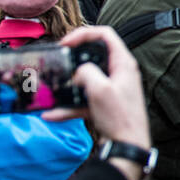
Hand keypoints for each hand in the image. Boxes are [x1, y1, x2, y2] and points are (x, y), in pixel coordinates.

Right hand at [42, 26, 150, 152]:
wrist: (127, 147)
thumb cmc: (120, 118)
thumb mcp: (99, 89)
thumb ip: (86, 72)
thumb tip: (79, 72)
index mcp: (123, 64)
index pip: (106, 34)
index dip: (84, 33)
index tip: (66, 42)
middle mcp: (119, 73)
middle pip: (94, 55)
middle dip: (74, 57)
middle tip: (59, 59)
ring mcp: (112, 89)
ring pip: (86, 79)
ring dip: (69, 84)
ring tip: (53, 86)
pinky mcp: (105, 105)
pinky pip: (83, 101)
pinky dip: (69, 106)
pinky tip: (52, 114)